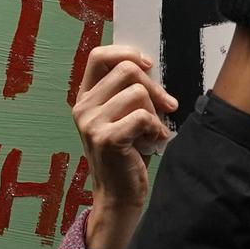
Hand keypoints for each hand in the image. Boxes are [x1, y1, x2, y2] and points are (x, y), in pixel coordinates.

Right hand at [71, 46, 172, 248]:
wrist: (119, 195)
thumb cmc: (127, 154)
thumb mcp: (122, 117)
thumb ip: (128, 92)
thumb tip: (151, 69)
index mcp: (85, 98)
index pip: (99, 56)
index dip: (126, 53)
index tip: (147, 65)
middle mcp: (83, 107)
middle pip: (126, 70)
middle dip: (154, 86)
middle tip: (166, 105)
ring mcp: (91, 123)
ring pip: (138, 93)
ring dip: (155, 111)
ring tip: (153, 130)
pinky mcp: (106, 139)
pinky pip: (143, 116)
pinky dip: (156, 128)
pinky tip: (154, 141)